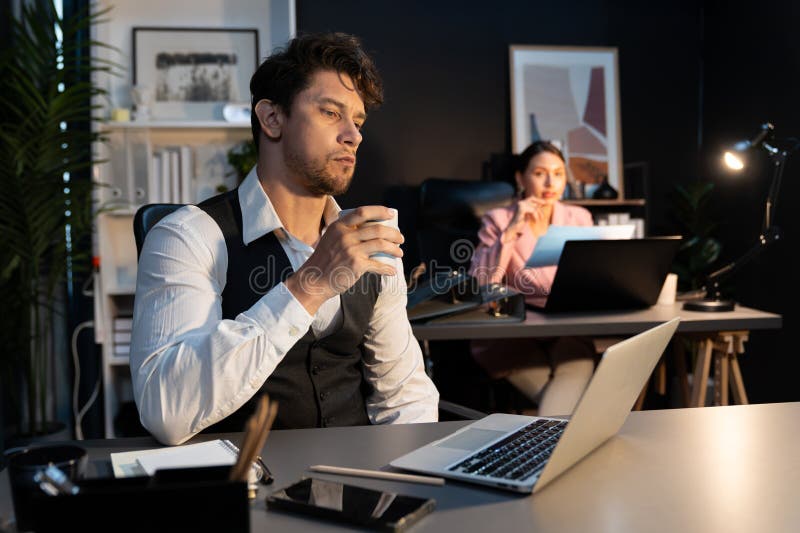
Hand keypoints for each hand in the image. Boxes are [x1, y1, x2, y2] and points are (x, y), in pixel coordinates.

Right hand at [285, 206, 403, 313]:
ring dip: (394, 248)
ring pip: (380, 244)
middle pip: (377, 229)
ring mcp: (351, 250)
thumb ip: (346, 232)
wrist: (314, 279)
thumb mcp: (331, 239)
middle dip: (393, 233)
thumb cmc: (325, 260)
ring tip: (399, 252)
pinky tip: (392, 271)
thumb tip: (371, 230)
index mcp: (339, 226)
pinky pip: (378, 265)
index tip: (391, 214)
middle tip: (400, 238)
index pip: (362, 212)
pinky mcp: (356, 265)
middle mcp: (345, 235)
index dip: (380, 211)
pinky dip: (387, 268)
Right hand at [503, 197, 547, 240]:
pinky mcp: (522, 209)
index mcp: (521, 203)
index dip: (538, 200)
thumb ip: (533, 209)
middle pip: (533, 200)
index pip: (531, 198)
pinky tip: (535, 221)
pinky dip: (536, 216)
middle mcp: (520, 202)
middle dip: (540, 202)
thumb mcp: (529, 214)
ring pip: (534, 207)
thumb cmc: (521, 222)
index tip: (545, 202)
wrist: (513, 228)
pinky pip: (533, 210)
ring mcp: (520, 205)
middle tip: (546, 204)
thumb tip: (542, 203)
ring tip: (539, 219)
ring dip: (538, 213)